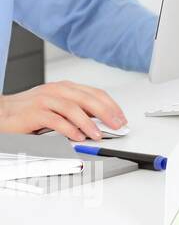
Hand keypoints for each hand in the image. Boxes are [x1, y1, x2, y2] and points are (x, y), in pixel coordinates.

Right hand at [0, 81, 126, 140]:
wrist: (1, 112)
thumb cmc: (29, 111)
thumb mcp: (57, 107)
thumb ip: (77, 111)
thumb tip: (100, 121)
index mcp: (66, 87)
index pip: (95, 93)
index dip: (111, 105)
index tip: (121, 118)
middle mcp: (57, 90)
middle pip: (88, 99)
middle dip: (107, 113)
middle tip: (117, 125)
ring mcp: (45, 100)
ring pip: (73, 108)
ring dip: (89, 123)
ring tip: (99, 135)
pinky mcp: (34, 112)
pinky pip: (56, 120)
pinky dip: (69, 129)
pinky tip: (78, 137)